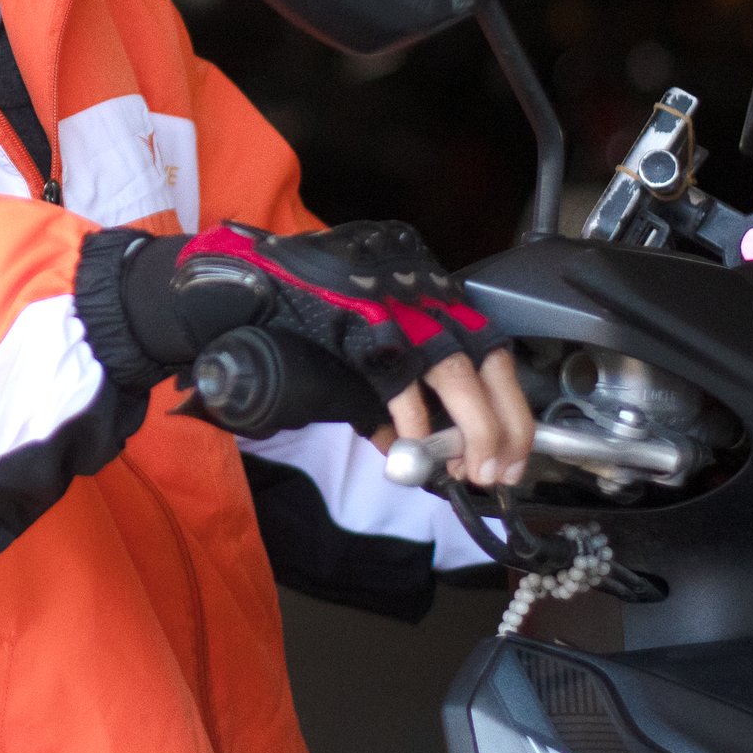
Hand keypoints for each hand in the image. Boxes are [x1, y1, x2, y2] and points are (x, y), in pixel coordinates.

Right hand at [179, 221, 532, 487]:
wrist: (240, 279)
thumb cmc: (297, 309)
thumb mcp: (359, 342)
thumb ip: (389, 389)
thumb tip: (409, 444)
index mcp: (428, 287)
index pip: (493, 347)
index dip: (509, 405)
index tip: (513, 450)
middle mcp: (420, 288)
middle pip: (490, 357)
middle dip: (505, 424)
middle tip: (500, 472)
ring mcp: (392, 300)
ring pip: (457, 368)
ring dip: (474, 428)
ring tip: (470, 471)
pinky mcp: (360, 320)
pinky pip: (398, 378)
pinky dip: (412, 420)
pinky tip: (407, 448)